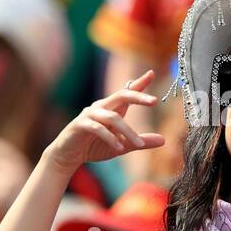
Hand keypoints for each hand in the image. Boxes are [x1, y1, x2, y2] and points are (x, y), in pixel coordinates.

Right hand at [44, 71, 163, 175]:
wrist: (67, 156)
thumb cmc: (93, 147)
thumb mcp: (121, 146)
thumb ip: (140, 142)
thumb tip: (163, 140)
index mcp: (111, 108)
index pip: (127, 92)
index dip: (139, 83)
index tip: (152, 73)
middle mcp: (100, 107)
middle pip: (121, 95)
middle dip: (138, 96)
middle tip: (154, 101)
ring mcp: (89, 115)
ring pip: (113, 117)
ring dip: (127, 131)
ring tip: (138, 144)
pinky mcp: (79, 125)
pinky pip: (97, 128)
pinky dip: (110, 137)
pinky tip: (119, 147)